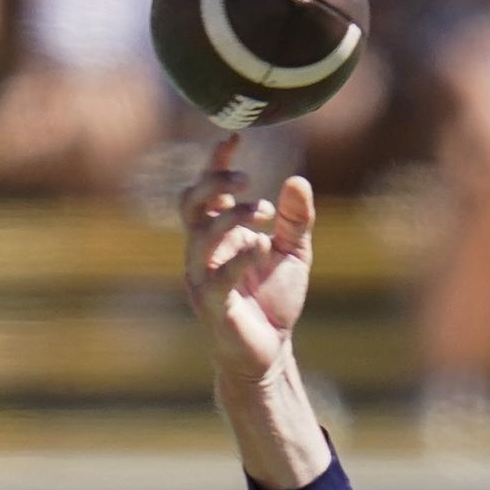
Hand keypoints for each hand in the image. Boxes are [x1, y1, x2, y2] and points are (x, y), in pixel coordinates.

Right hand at [180, 133, 314, 383]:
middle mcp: (203, 252)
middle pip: (190, 204)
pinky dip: (239, 258)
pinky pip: (217, 277)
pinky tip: (262, 247)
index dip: (214, 162)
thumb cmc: (274, 300)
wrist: (270, 352)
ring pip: (200, 236)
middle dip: (212, 183)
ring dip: (232, 217)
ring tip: (266, 212)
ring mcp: (202, 278)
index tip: (234, 138)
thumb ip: (295, 220)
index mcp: (218, 235)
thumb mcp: (293, 253)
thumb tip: (299, 180)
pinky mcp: (212, 306)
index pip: (206, 190)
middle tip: (246, 177)